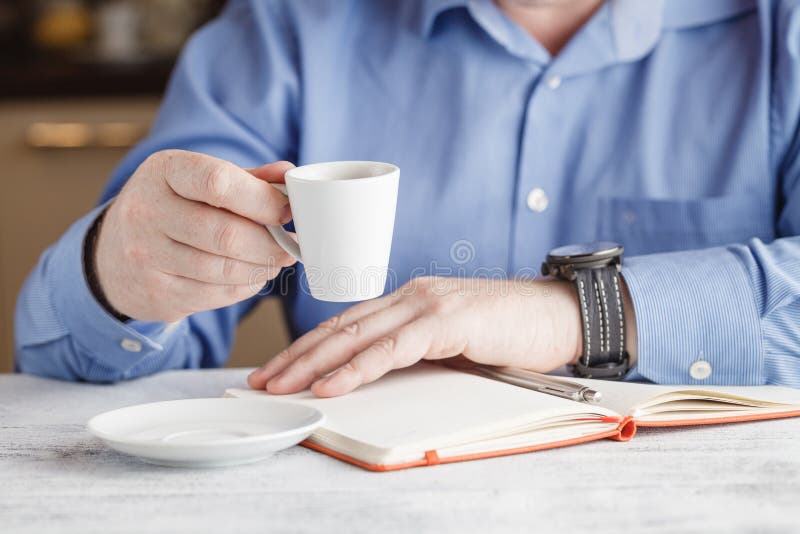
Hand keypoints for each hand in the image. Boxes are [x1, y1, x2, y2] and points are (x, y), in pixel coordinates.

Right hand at [94, 150, 296, 321]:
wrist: (111, 256)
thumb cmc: (170, 208)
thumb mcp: (196, 180)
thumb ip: (245, 178)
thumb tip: (288, 174)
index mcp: (163, 172)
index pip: (218, 182)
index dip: (262, 200)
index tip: (286, 211)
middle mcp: (147, 212)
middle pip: (225, 234)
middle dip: (270, 243)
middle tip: (290, 245)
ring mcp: (147, 256)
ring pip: (223, 270)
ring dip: (262, 268)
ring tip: (276, 260)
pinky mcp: (157, 293)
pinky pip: (216, 294)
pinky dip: (244, 286)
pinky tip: (251, 275)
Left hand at [248, 276, 589, 396]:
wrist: (560, 315)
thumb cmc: (509, 332)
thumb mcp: (451, 341)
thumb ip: (415, 350)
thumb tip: (377, 376)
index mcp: (409, 300)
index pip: (346, 324)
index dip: (306, 346)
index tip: (277, 368)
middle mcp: (411, 296)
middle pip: (340, 328)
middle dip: (295, 356)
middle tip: (262, 380)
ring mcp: (428, 305)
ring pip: (357, 336)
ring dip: (313, 363)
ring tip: (280, 385)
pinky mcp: (447, 321)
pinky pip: (392, 349)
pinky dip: (357, 368)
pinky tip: (331, 384)